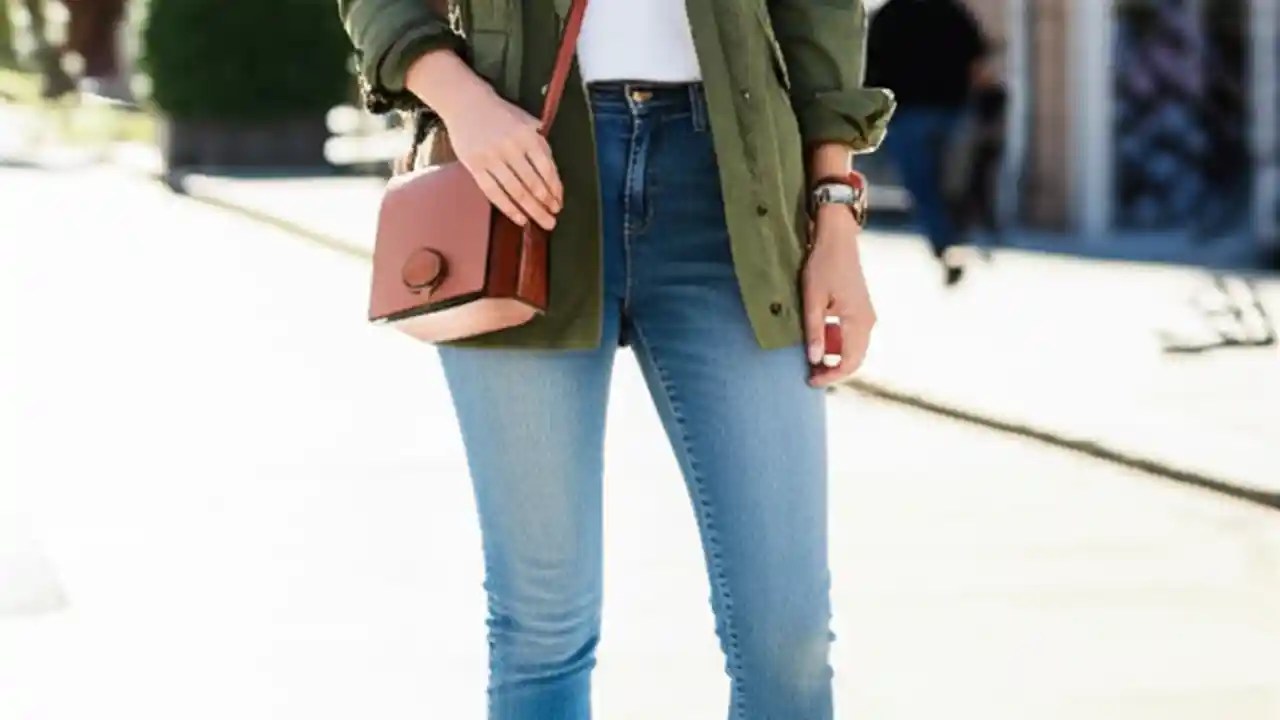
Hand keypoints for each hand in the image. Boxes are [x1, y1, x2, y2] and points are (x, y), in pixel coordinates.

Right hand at [406, 51, 562, 230]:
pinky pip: (494, 192)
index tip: (559, 203)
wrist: (466, 103)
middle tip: (553, 220)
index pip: (547, 168)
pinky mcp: (475, 165)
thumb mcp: (527, 121)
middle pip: (533, 183)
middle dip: (545, 204)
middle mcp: (511, 146)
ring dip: (531, 210)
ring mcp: (492, 157)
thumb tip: (554, 177)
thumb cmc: (501, 115)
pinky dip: (508, 208)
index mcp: (528, 135)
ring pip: (515, 190)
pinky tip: (519, 218)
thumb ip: (541, 144)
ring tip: (541, 221)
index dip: (555, 189)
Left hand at [803, 205, 875, 386]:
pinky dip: (836, 343)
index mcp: (857, 321)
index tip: (810, 380)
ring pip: (853, 349)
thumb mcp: (812, 299)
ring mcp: (866, 316)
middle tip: (809, 374)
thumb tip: (814, 360)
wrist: (837, 239)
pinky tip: (819, 337)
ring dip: (834, 357)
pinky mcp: (860, 310)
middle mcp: (867, 322)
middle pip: (854, 359)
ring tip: (810, 357)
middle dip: (832, 370)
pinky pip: (851, 336)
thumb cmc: (822, 266)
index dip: (830, 376)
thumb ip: (814, 331)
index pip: (849, 362)